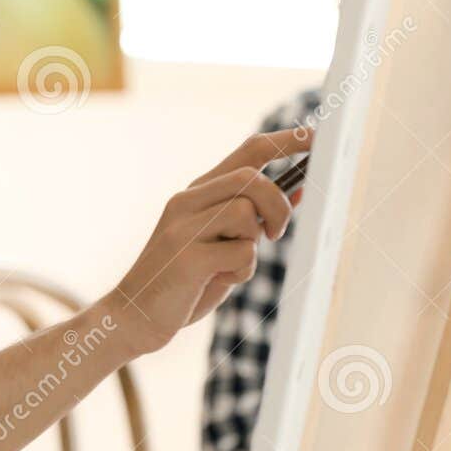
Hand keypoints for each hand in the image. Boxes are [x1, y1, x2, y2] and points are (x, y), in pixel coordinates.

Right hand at [105, 127, 310, 356]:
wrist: (133, 315)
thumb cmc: (183, 281)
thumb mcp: (220, 243)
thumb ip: (251, 219)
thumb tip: (299, 192)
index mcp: (197, 194)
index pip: (249, 152)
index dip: (287, 141)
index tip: (317, 135)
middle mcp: (187, 202)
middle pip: (252, 178)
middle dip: (278, 205)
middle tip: (275, 235)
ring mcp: (184, 228)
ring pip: (246, 212)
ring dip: (254, 243)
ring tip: (234, 264)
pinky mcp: (187, 257)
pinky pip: (241, 252)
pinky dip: (242, 271)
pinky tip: (220, 280)